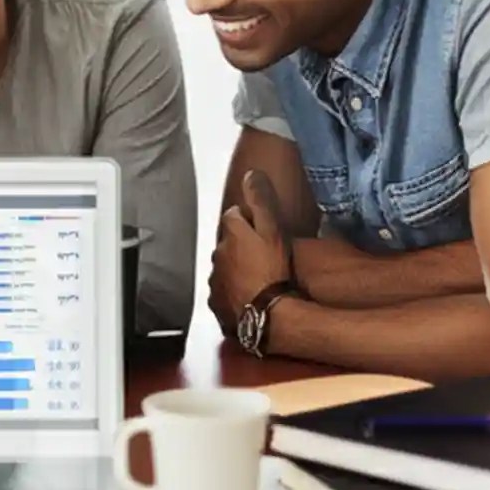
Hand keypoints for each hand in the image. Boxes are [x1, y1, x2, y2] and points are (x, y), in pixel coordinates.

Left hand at [209, 170, 291, 335]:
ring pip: (225, 266)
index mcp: (231, 234)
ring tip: (256, 275)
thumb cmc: (272, 272)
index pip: (234, 215)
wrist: (267, 314)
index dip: (248, 218)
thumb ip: (261, 201)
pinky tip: (248, 295)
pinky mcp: (216, 301)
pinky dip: (232, 290)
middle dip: (240, 243)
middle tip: (262, 251)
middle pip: (228, 241)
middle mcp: (218, 254)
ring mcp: (215, 279)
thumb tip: (251, 175)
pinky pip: (223, 291)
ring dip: (236, 267)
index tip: (260, 224)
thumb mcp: (273, 231)